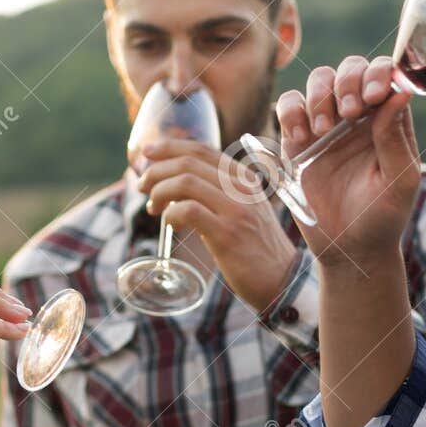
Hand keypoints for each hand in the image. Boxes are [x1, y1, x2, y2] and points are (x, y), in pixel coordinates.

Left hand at [133, 137, 299, 312]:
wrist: (282, 279)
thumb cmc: (256, 248)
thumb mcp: (244, 210)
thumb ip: (221, 194)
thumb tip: (177, 185)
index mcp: (245, 179)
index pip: (203, 150)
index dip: (170, 147)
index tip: (147, 153)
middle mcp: (243, 189)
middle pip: (189, 163)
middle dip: (157, 170)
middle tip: (142, 185)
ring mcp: (236, 210)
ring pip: (186, 182)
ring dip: (160, 191)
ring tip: (152, 207)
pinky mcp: (228, 234)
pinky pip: (189, 210)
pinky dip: (171, 213)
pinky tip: (168, 223)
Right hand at [275, 55, 422, 272]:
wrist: (350, 250)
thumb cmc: (384, 217)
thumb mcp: (400, 180)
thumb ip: (395, 136)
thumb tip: (401, 92)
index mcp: (388, 119)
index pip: (385, 75)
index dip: (378, 74)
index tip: (374, 97)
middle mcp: (358, 117)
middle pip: (349, 69)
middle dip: (347, 82)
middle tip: (350, 113)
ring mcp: (326, 126)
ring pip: (318, 80)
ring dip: (320, 96)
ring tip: (323, 130)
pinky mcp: (297, 141)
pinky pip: (288, 106)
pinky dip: (291, 112)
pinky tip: (301, 138)